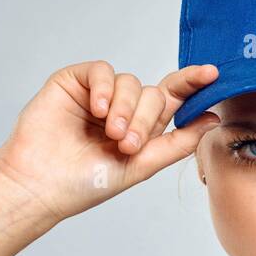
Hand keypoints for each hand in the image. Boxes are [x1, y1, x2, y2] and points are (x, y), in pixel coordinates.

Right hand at [0, 60, 220, 223]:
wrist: (42, 185)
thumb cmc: (86, 183)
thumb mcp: (142, 165)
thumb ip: (177, 142)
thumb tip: (212, 119)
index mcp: (141, 128)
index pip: (172, 99)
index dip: (192, 84)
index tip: (212, 74)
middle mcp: (122, 108)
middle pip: (153, 94)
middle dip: (146, 119)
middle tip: (127, 144)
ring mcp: (98, 94)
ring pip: (130, 82)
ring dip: (125, 109)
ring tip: (110, 135)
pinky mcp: (74, 82)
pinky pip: (101, 71)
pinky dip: (104, 89)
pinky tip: (97, 111)